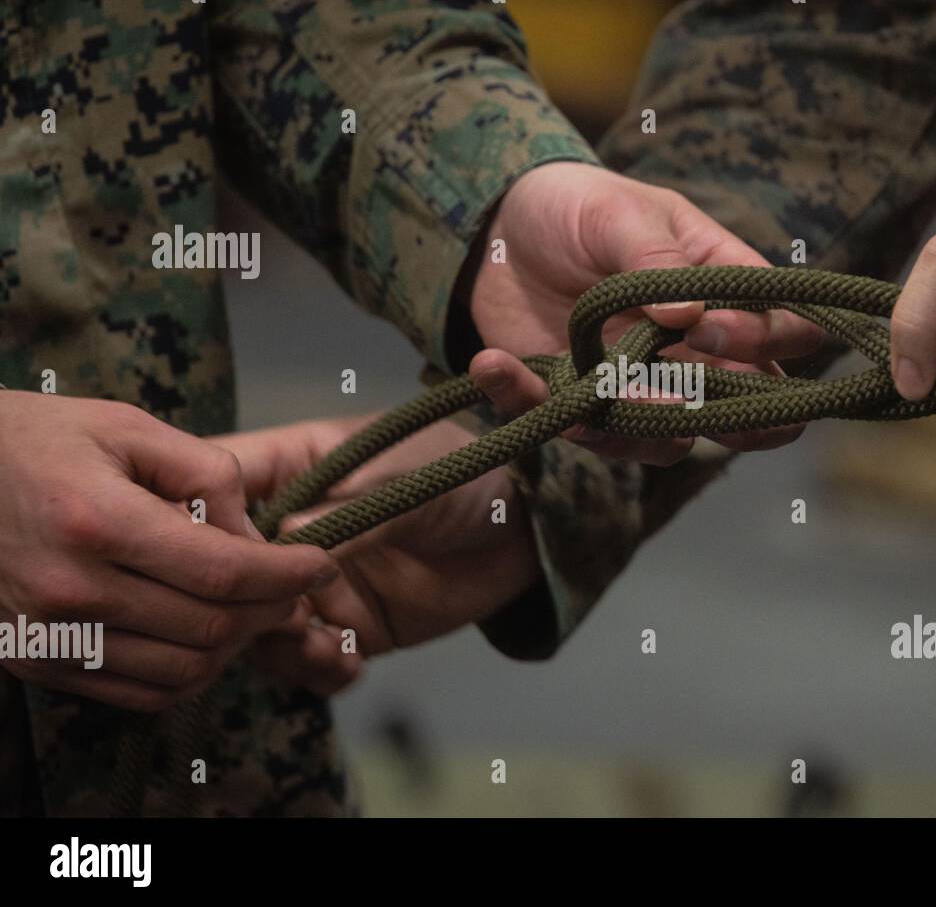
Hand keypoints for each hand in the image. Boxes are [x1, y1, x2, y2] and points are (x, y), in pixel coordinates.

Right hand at [0, 392, 336, 711]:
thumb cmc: (42, 439)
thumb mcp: (129, 427)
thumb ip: (207, 474)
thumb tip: (259, 536)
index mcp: (96, 521)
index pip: (223, 572)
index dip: (288, 574)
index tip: (321, 562)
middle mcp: (69, 589)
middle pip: (210, 627)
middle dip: (272, 610)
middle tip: (294, 586)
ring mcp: (47, 636)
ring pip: (182, 672)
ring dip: (235, 647)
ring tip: (253, 608)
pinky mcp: (36, 662)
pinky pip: (138, 693)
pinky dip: (189, 673)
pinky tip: (205, 634)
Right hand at [218, 415, 538, 693]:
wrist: (527, 527)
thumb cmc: (467, 474)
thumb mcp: (407, 479)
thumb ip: (350, 510)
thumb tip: (283, 537)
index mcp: (293, 466)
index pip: (217, 487)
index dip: (204, 522)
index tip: (221, 554)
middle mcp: (292, 528)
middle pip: (221, 570)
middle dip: (241, 600)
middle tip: (288, 613)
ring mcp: (316, 581)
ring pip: (255, 626)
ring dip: (280, 646)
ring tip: (325, 644)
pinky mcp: (349, 625)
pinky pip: (309, 662)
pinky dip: (320, 671)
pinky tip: (351, 661)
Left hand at [466, 162, 817, 460]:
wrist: (499, 230)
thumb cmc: (578, 206)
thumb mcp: (617, 213)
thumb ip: (657, 260)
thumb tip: (692, 314)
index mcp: (724, 289)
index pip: (785, 331)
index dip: (764, 342)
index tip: (705, 328)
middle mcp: (698, 351)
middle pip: (752, 412)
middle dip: (733, 422)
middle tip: (677, 397)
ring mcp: (645, 385)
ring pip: (671, 441)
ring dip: (633, 426)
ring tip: (584, 392)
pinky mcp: (586, 406)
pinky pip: (575, 430)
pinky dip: (532, 404)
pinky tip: (494, 364)